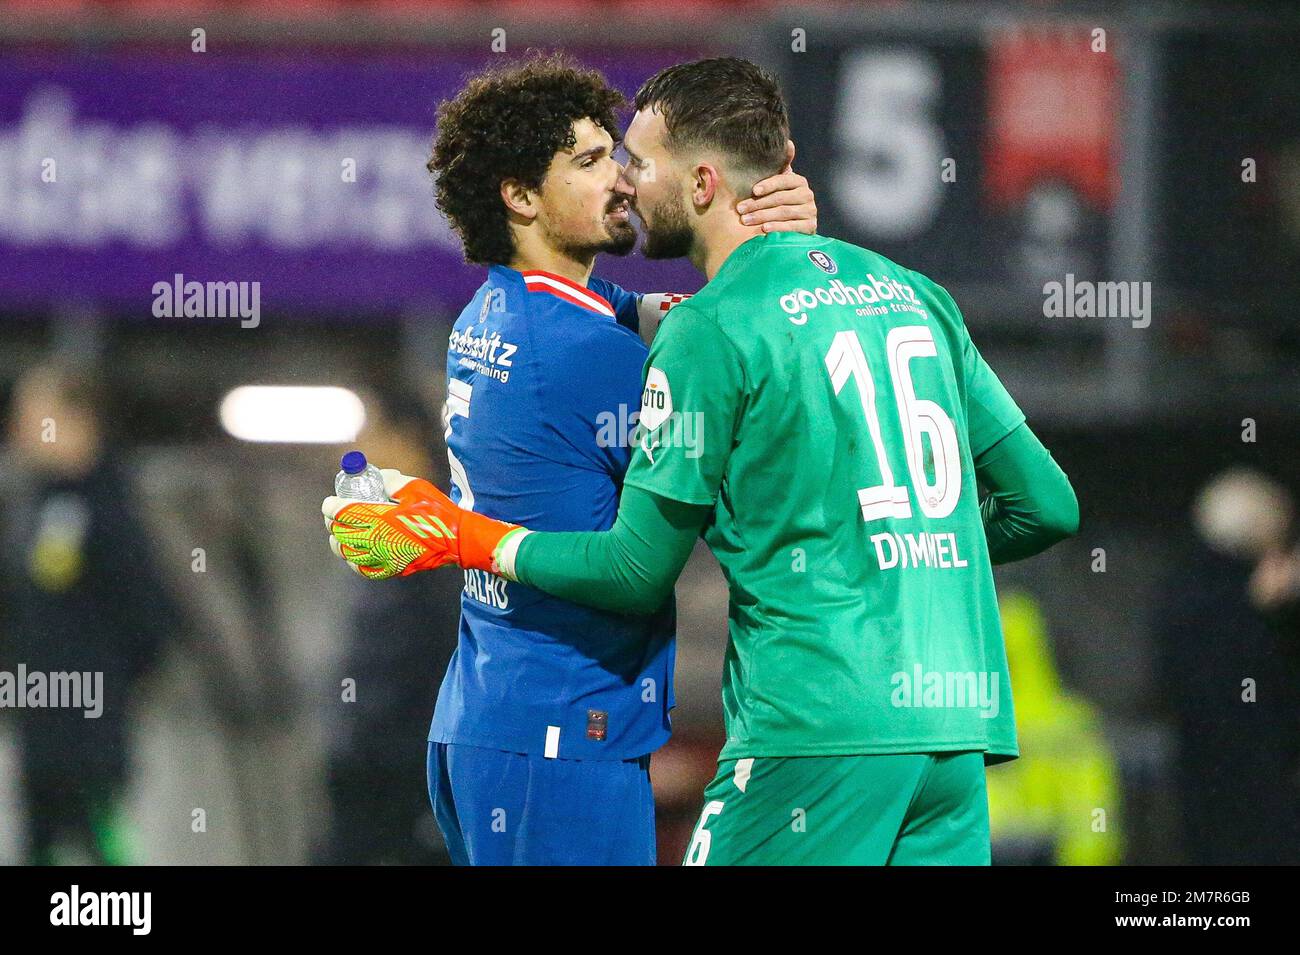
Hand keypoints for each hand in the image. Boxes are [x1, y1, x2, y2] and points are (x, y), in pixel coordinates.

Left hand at [322, 468, 515, 578]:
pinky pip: (365, 570)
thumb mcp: (414, 487)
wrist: (456, 539)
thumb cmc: (437, 511)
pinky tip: (353, 557)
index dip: (331, 507)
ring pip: (349, 554)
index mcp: (379, 518)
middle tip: (333, 517)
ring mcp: (383, 557)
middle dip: (333, 524)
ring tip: (338, 537)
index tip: (329, 502)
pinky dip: (354, 563)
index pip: (343, 513)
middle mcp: (376, 540)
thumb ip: (391, 480)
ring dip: (339, 544)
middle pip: (342, 534)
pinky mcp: (392, 568)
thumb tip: (379, 477)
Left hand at [737, 140, 816, 234]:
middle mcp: (807, 195)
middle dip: (758, 204)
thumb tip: (788, 142)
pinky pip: (792, 227)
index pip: (783, 180)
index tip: (753, 190)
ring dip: (763, 216)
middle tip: (740, 209)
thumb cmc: (779, 203)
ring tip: (746, 220)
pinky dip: (778, 227)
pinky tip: (764, 229)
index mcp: (799, 182)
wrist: (795, 228)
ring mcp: (810, 211)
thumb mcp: (777, 185)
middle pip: (780, 198)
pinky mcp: (811, 227)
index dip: (768, 184)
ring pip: (784, 212)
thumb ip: (780, 166)